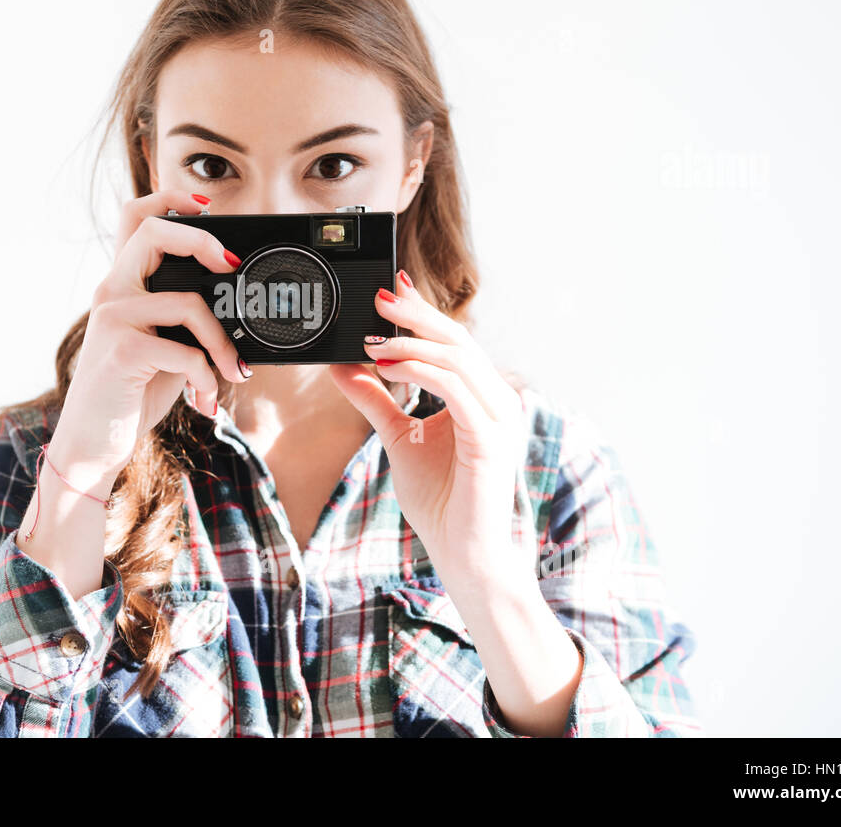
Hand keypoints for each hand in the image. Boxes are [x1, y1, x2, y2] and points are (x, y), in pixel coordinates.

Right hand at [50, 189, 251, 488]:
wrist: (93, 443)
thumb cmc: (131, 393)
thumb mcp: (162, 345)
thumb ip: (184, 318)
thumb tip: (237, 306)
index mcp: (122, 285)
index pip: (135, 217)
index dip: (170, 199)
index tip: (206, 207)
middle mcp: (112, 292)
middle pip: (154, 232)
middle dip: (204, 242)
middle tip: (233, 267)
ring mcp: (113, 319)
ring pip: (189, 304)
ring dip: (222, 343)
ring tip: (231, 371)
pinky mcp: (122, 351)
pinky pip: (186, 352)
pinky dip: (207, 377)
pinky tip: (205, 399)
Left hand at [328, 270, 529, 570]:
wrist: (462, 551)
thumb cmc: (439, 499)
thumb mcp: (397, 436)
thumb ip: (374, 399)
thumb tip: (341, 367)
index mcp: (480, 396)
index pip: (454, 342)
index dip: (422, 313)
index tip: (389, 290)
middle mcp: (497, 401)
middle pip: (458, 340)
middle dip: (416, 315)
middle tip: (379, 297)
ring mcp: (499, 419)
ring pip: (459, 358)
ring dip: (412, 343)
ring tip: (372, 339)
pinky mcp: (490, 439)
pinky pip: (455, 390)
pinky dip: (420, 371)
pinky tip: (389, 367)